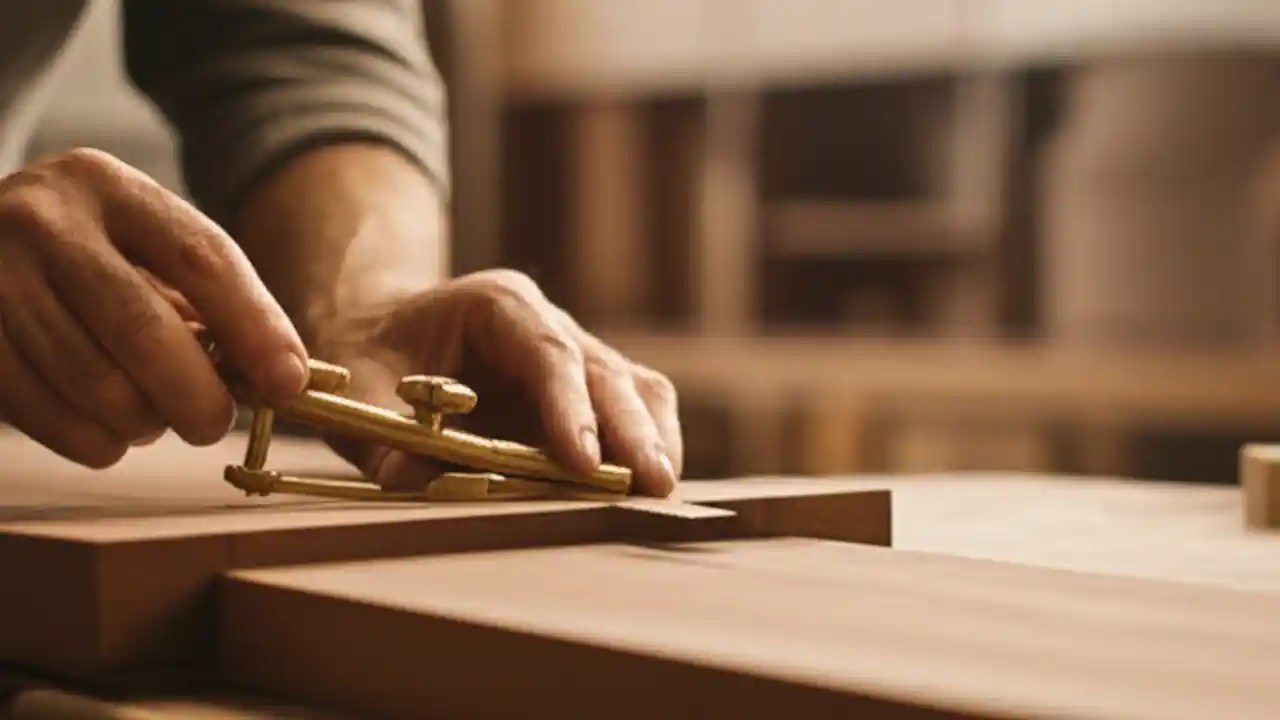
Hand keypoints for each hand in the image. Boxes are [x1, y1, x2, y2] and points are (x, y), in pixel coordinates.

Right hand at [0, 148, 307, 466]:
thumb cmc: (88, 262)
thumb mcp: (143, 250)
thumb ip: (208, 304)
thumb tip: (283, 379)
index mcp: (109, 187)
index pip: (202, 258)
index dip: (254, 327)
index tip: (288, 382)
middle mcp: (43, 220)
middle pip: (143, 328)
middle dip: (196, 394)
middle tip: (214, 424)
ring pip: (94, 382)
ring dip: (143, 422)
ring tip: (154, 420)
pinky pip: (45, 413)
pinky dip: (93, 441)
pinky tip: (109, 434)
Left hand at [317, 269, 681, 496]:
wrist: (381, 330)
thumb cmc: (369, 354)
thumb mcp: (357, 388)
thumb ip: (385, 436)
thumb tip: (421, 484)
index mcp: (497, 305)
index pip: (549, 354)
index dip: (571, 408)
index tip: (584, 462)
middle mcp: (548, 323)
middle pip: (607, 372)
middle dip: (633, 430)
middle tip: (652, 486)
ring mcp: (574, 353)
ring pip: (635, 386)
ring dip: (652, 438)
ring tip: (660, 493)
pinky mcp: (584, 390)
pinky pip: (632, 409)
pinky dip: (645, 445)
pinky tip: (645, 488)